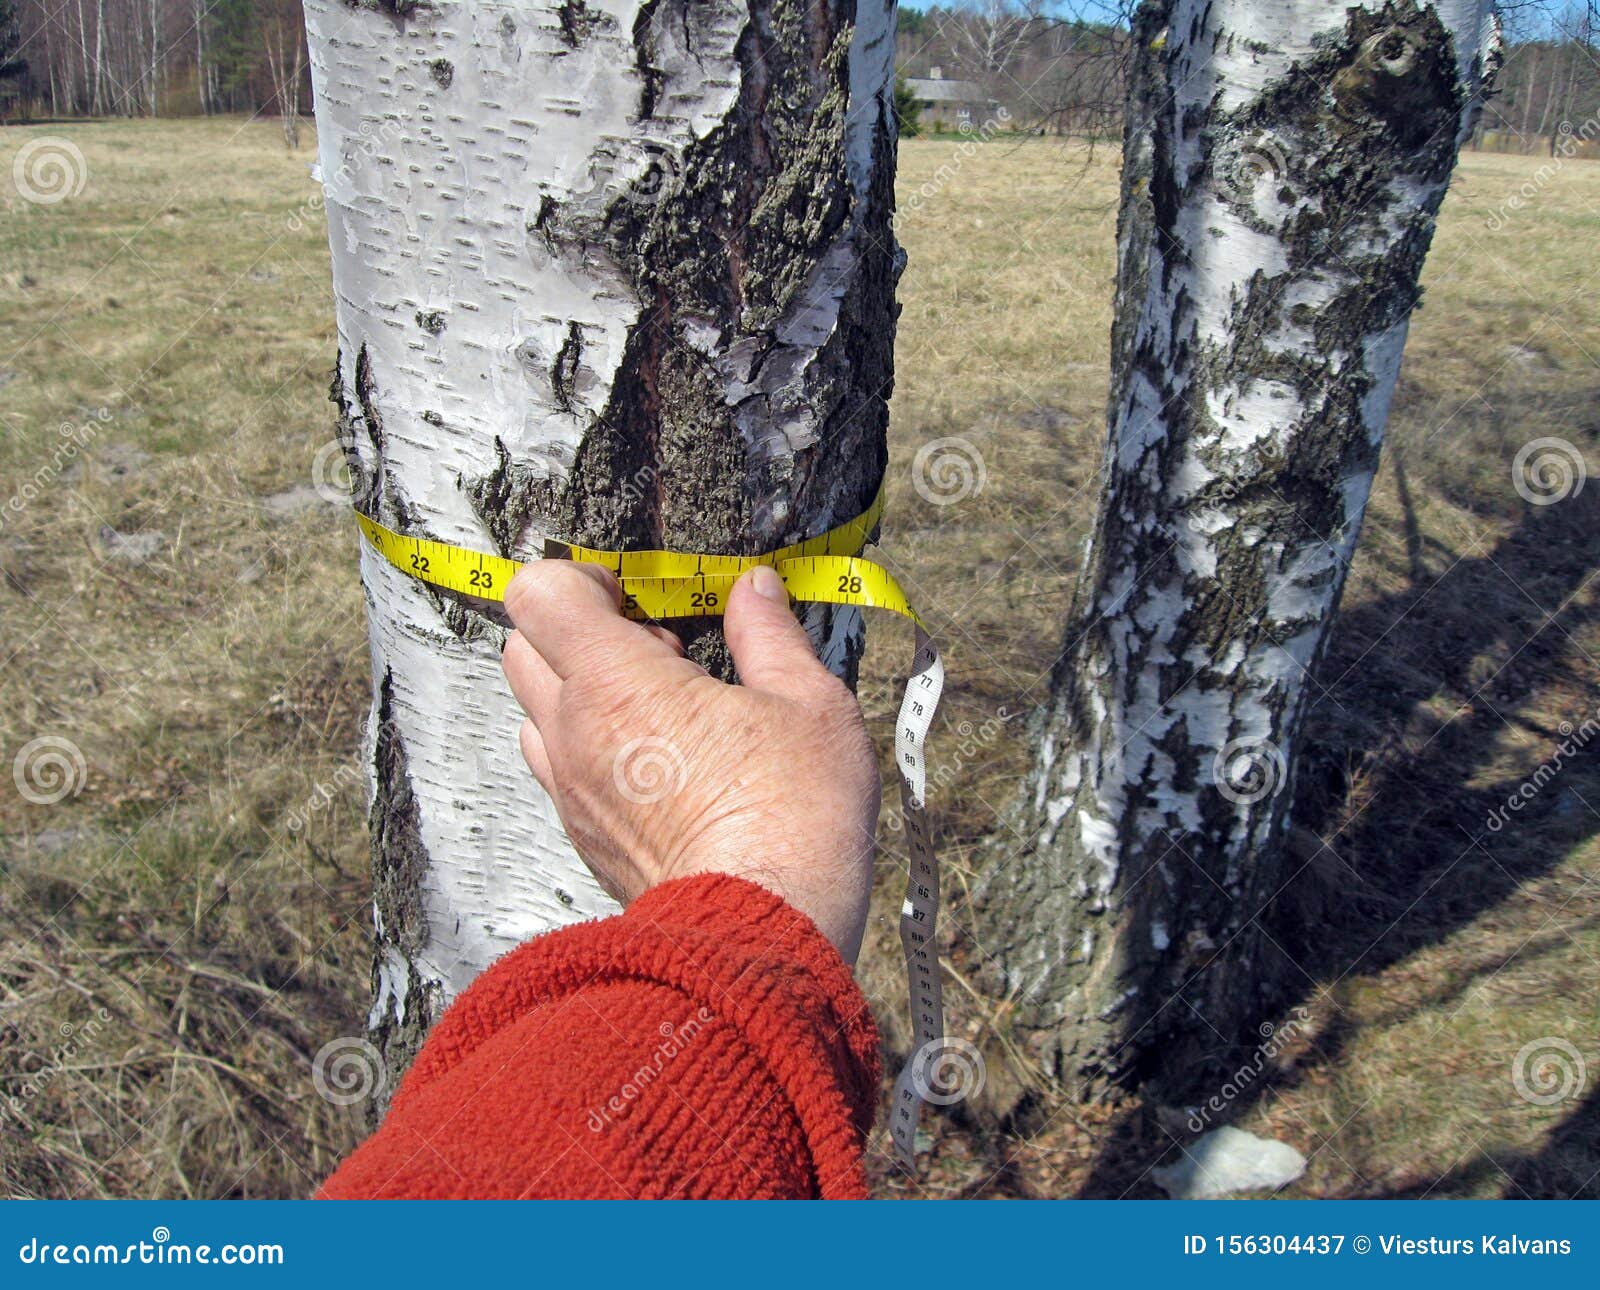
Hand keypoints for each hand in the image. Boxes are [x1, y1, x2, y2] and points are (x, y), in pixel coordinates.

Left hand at [501, 561, 878, 962]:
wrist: (763, 937)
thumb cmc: (794, 816)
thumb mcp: (808, 704)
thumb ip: (770, 635)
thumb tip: (755, 588)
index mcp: (618, 684)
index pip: (538, 594)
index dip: (579, 577)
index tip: (635, 594)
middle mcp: (574, 733)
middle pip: (522, 647)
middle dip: (576, 631)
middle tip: (656, 649)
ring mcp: (570, 791)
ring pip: (535, 712)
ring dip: (579, 693)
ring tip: (661, 710)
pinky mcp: (583, 838)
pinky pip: (558, 771)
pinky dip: (590, 750)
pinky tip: (663, 766)